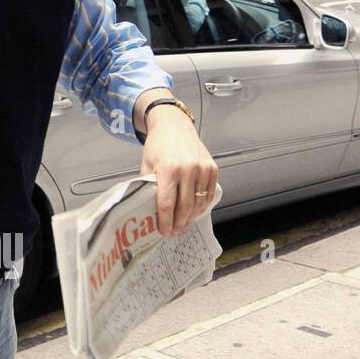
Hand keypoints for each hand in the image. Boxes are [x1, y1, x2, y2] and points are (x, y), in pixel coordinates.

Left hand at [141, 109, 218, 237]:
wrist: (174, 125)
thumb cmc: (157, 146)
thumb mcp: (147, 165)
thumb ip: (148, 187)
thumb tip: (149, 211)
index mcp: (169, 169)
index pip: (167, 204)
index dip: (165, 222)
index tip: (163, 232)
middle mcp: (188, 169)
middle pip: (184, 207)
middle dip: (178, 224)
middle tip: (173, 233)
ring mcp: (203, 169)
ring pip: (198, 203)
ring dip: (190, 218)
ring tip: (183, 225)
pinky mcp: (212, 168)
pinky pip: (209, 194)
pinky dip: (202, 207)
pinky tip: (194, 213)